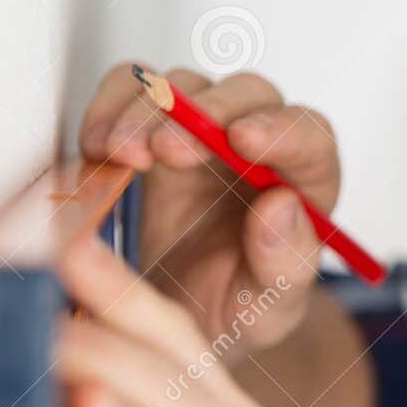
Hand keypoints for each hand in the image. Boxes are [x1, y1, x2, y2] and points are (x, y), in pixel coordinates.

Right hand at [79, 63, 339, 356]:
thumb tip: (279, 206)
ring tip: (121, 156)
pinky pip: (130, 91)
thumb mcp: (268, 308)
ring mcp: (201, 130)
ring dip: (148, 112)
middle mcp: (257, 144)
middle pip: (246, 96)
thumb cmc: (237, 308)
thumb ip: (284, 263)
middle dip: (204, 116)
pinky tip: (96, 148)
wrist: (179, 320)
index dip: (281, 130)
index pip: (310, 134)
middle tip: (166, 151)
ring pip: (183, 86)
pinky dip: (109, 108)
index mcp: (306, 181)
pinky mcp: (149, 127)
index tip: (244, 141)